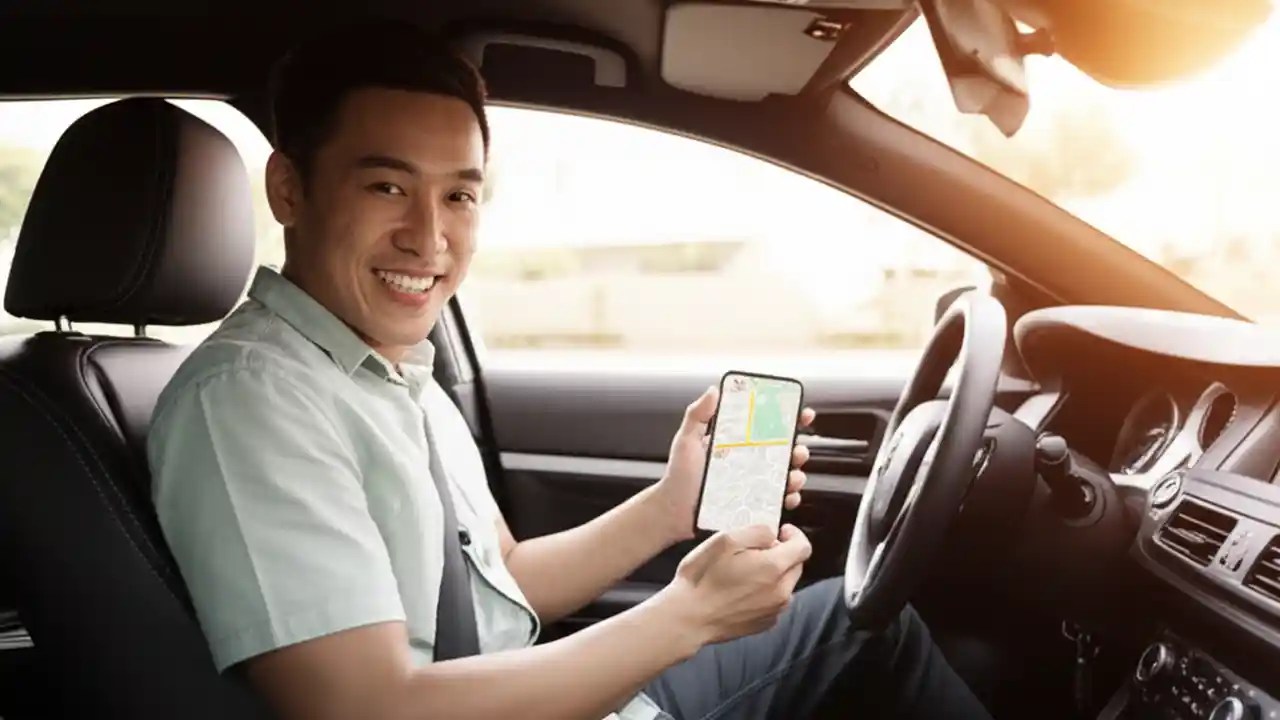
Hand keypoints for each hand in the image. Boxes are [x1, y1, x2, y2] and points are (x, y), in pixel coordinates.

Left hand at [654, 386, 815, 542]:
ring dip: (797, 475)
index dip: (789, 418)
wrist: (673, 512)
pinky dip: (788, 499)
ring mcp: (753, 485)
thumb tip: (713, 390)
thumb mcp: (686, 441)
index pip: (767, 427)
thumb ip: (697, 415)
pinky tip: (786, 497)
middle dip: (799, 449)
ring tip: (792, 476)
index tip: (802, 413)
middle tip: (797, 450)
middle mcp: (749, 463)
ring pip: (786, 476)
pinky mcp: (753, 506)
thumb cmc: (678, 477)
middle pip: (784, 452)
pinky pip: (777, 501)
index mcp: (737, 444)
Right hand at [661, 523, 811, 644]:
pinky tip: (743, 591)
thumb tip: (773, 534)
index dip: (794, 535)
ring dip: (774, 574)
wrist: (688, 618)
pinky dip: (767, 592)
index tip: (779, 532)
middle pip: (796, 565)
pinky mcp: (765, 623)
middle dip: (783, 554)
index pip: (803, 547)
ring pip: (786, 584)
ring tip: (746, 572)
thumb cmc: (702, 576)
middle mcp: (781, 592)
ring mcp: (775, 611)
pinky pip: (775, 601)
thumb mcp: (724, 540)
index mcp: (773, 568)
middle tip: (756, 550)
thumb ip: (757, 531)